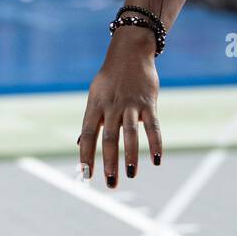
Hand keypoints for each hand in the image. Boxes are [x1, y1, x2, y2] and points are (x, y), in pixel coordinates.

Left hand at [77, 27, 161, 186]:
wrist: (130, 51)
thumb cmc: (110, 78)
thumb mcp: (95, 96)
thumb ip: (90, 121)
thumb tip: (79, 143)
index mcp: (95, 106)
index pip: (87, 135)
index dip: (86, 156)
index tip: (85, 176)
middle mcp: (111, 106)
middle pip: (109, 138)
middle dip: (110, 163)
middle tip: (111, 183)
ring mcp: (131, 104)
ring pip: (130, 134)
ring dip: (131, 156)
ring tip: (131, 174)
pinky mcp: (149, 102)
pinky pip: (153, 126)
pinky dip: (156, 143)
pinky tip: (157, 160)